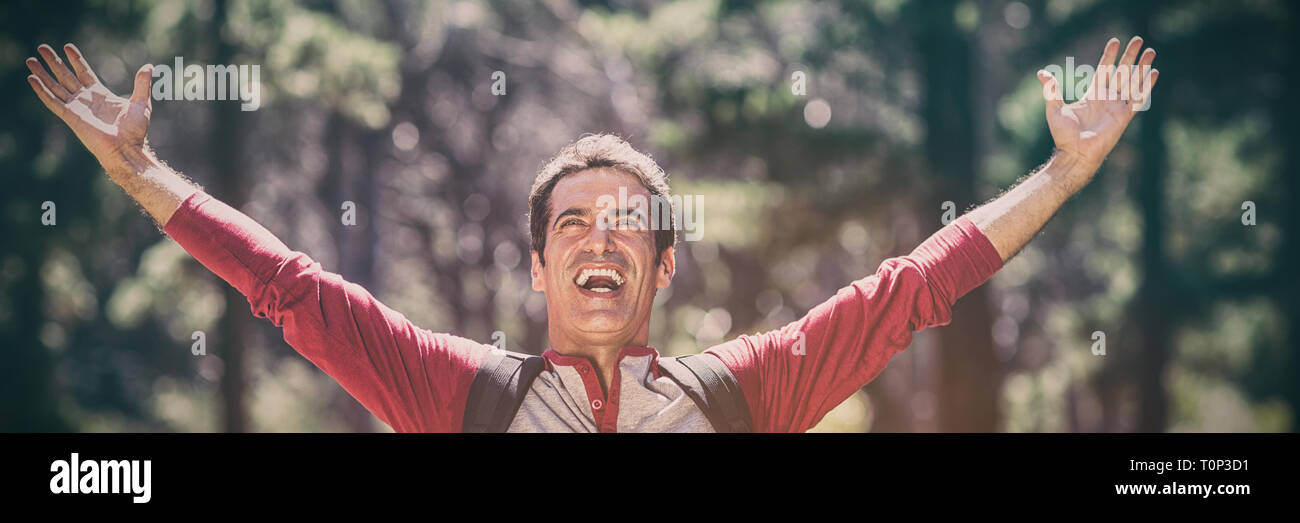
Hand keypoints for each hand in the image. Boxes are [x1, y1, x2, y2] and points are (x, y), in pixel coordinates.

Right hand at [26, 43, 154, 170]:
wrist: (127, 149)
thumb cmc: (135, 131)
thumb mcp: (141, 103)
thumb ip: (142, 85)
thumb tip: (149, 67)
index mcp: (100, 95)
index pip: (84, 73)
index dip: (76, 60)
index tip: (67, 47)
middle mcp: (86, 100)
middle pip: (66, 76)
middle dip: (54, 62)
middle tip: (42, 48)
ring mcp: (77, 108)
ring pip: (55, 86)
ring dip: (42, 74)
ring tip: (30, 60)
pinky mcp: (71, 117)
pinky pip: (53, 101)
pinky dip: (42, 90)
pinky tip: (31, 79)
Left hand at [1036, 36, 1158, 173]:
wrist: (1075, 153)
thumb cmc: (1063, 135)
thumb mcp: (1054, 108)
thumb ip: (1051, 90)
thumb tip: (1041, 73)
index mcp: (1093, 94)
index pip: (1104, 69)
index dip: (1109, 55)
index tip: (1115, 41)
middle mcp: (1107, 98)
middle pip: (1122, 72)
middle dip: (1130, 56)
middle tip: (1138, 39)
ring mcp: (1117, 106)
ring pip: (1133, 81)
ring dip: (1142, 66)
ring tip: (1150, 51)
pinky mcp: (1124, 116)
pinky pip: (1138, 98)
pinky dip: (1146, 85)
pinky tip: (1154, 72)